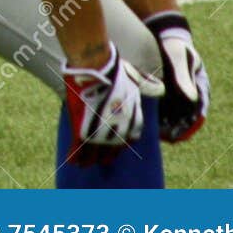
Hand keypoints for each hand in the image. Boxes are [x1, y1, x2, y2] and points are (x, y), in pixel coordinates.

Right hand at [61, 42, 161, 164]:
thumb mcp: (135, 79)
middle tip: (100, 160)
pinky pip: (78, 151)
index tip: (114, 146)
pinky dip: (74, 157)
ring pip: (94, 154)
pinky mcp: (83, 132)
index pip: (130, 139)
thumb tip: (161, 88)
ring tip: (83, 164)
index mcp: (133, 120)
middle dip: (106, 156)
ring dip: (88, 160)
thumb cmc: (114, 70)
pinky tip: (71, 161)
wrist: (95, 68)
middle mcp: (120, 132)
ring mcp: (101, 134)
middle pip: (113, 150)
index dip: (121, 144)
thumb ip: (147, 86)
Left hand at [145, 11, 208, 141]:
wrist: (165, 36)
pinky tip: (155, 124)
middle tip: (172, 138)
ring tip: (163, 136)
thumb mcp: (180, 59)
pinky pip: (169, 106)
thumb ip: (184, 77)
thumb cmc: (175, 47)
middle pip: (189, 114)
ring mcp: (181, 91)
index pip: (200, 108)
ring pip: (179, 112)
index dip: (194, 122)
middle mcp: (192, 91)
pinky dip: (164, 115)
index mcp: (200, 85)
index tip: (185, 133)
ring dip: (172, 124)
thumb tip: (192, 98)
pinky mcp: (170, 90)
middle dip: (182, 127)